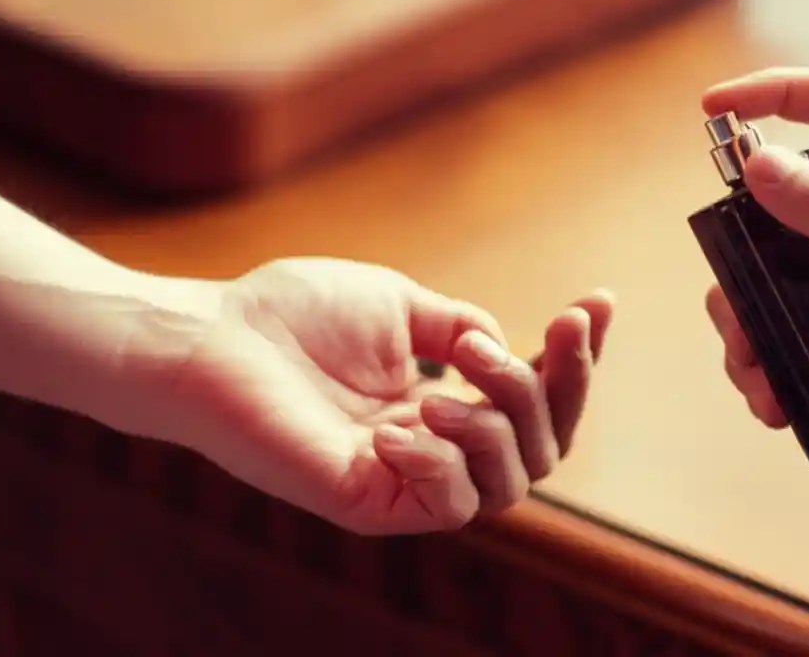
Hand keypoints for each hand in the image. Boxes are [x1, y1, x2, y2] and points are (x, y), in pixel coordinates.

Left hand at [138, 258, 612, 535]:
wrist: (212, 336)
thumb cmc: (290, 314)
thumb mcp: (398, 303)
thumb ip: (459, 327)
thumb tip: (507, 345)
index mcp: (439, 401)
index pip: (532, 402)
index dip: (576, 359)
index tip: (596, 302)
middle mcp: (430, 446)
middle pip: (540, 449)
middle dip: (554, 390)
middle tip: (532, 339)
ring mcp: (400, 479)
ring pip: (508, 485)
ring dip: (498, 425)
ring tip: (442, 387)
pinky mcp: (366, 503)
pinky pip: (447, 507)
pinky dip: (444, 461)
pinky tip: (404, 420)